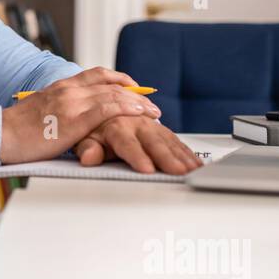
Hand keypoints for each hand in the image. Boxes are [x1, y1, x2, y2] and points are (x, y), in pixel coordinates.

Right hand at [0, 67, 160, 164]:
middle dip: (135, 93)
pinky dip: (128, 109)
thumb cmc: (16, 130)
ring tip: (154, 112)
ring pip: (114, 95)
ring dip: (138, 102)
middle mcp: (69, 89)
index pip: (97, 74)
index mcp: (61, 86)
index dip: (120, 80)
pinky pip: (108, 110)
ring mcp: (72, 102)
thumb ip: (58, 110)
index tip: (135, 87)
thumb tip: (68, 119)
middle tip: (151, 104)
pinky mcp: (74, 119)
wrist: (0, 133)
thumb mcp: (41, 112)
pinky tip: (141, 114)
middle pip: (111, 84)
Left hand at [73, 116, 202, 174]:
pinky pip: (174, 139)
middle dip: (167, 157)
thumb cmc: (92, 128)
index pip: (127, 143)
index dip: (137, 156)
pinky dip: (185, 152)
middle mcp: (135, 122)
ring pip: (168, 139)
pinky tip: (195, 164)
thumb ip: (87, 148)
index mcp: (115, 125)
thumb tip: (88, 157)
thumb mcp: (83, 138)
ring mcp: (149, 124)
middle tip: (179, 172)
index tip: (146, 169)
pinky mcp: (159, 128)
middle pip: (153, 141)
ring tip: (193, 171)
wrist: (102, 106)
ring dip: (181, 155)